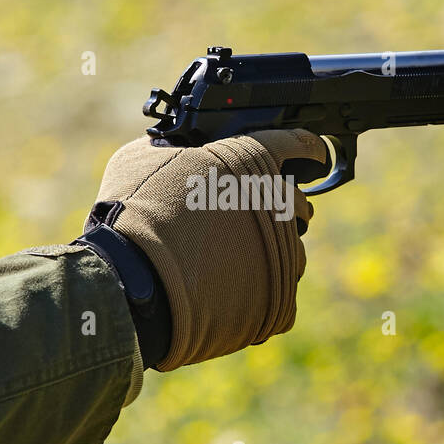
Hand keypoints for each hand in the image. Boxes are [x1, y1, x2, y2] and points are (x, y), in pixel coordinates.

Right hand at [89, 130, 327, 370]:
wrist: (130, 284)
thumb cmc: (132, 214)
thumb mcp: (143, 157)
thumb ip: (173, 148)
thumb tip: (174, 149)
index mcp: (252, 160)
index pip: (298, 144)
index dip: (307, 147)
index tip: (313, 153)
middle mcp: (277, 204)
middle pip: (296, 201)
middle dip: (284, 203)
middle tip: (255, 214)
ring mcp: (283, 254)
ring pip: (292, 247)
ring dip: (273, 248)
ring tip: (237, 256)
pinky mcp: (280, 300)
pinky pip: (281, 290)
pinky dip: (261, 288)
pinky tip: (233, 287)